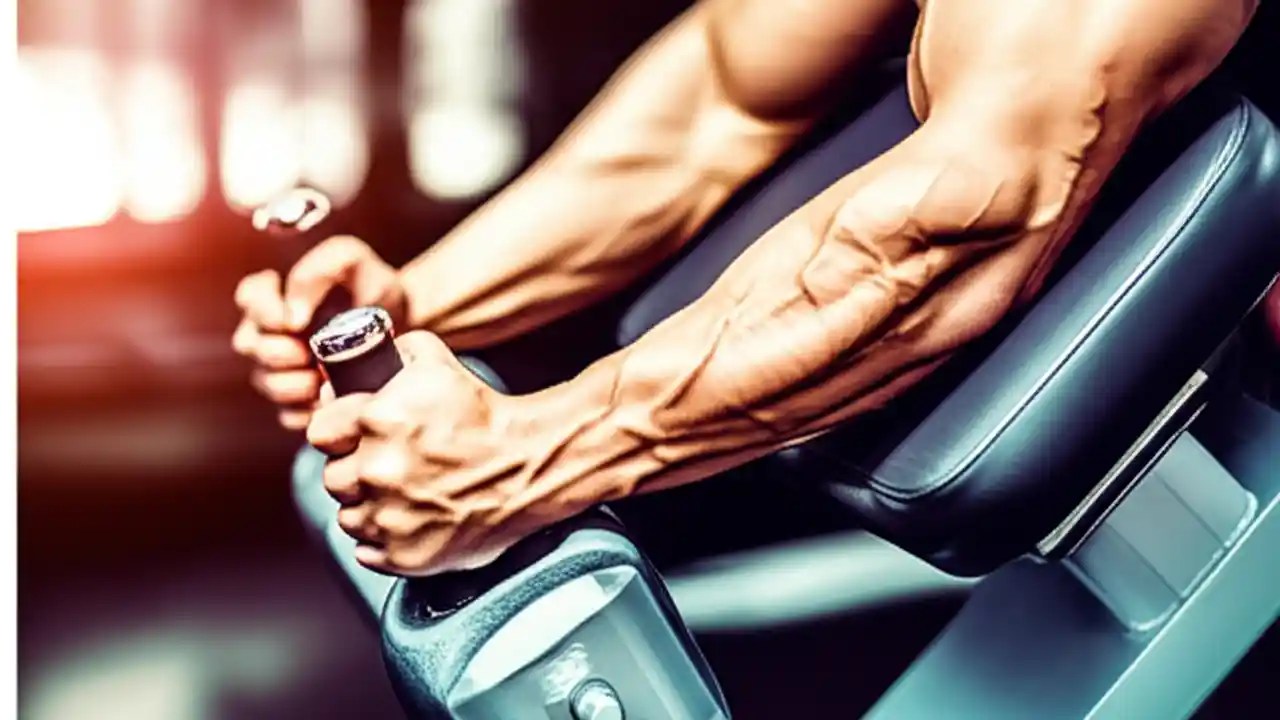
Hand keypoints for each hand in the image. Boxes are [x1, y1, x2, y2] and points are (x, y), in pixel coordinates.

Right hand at [232, 235, 406, 429]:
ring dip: (294, 384)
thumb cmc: (372, 287)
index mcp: (274, 295)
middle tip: (310, 353)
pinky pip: (288, 414)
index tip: (293, 321)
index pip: (247, 297)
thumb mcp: (352, 261)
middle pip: (251, 346)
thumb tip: (291, 313)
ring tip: (325, 377)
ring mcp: (279, 368)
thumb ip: (318, 270)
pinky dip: (308, 410)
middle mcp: (268, 331)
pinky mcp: (297, 402)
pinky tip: (330, 398)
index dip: (263, 311)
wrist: (403, 322)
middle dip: (279, 352)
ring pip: (268, 383)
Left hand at [306, 331, 569, 575]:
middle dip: (354, 470)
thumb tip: (347, 369)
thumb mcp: (435, 362)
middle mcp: (377, 471)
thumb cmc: (485, 413)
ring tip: (400, 494)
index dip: (336, 432)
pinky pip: (369, 552)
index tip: (353, 436)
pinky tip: (408, 521)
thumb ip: (387, 355)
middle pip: (333, 478)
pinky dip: (383, 540)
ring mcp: (390, 518)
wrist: (531, 464)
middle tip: (385, 464)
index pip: (319, 432)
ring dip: (367, 506)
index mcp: (377, 420)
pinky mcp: (407, 556)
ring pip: (349, 517)